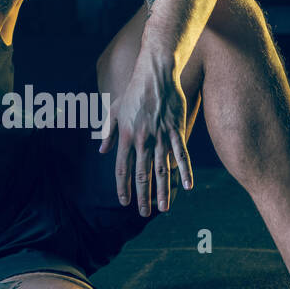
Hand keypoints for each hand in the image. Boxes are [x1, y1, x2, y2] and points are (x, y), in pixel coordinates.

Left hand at [98, 59, 193, 214]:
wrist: (155, 75)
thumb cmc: (134, 92)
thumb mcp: (114, 111)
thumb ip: (107, 132)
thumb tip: (101, 151)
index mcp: (126, 137)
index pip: (122, 169)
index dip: (123, 188)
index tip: (124, 202)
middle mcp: (142, 140)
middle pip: (141, 175)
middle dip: (142, 197)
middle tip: (143, 213)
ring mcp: (160, 136)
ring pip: (161, 170)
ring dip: (162, 191)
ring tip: (163, 209)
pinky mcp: (176, 131)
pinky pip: (181, 155)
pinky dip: (185, 171)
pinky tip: (188, 186)